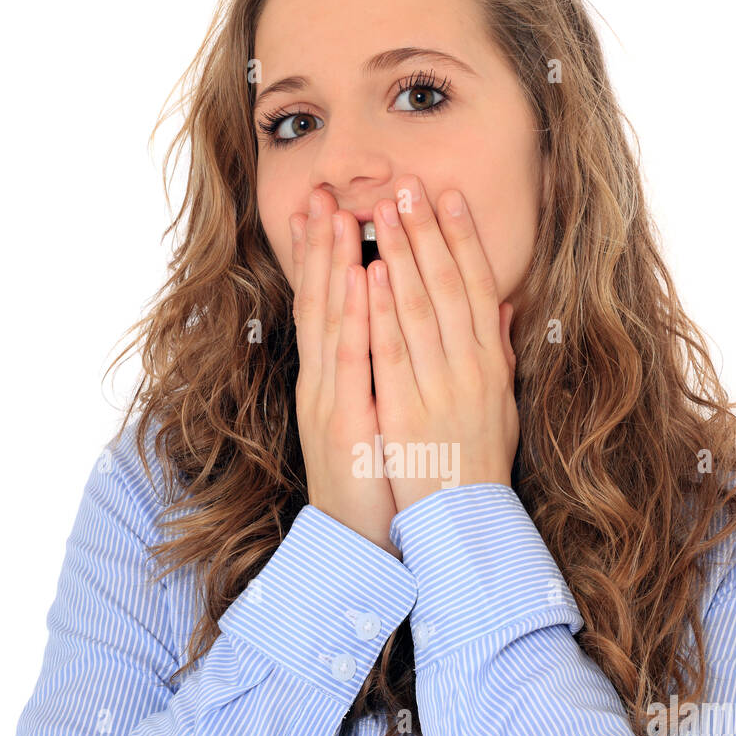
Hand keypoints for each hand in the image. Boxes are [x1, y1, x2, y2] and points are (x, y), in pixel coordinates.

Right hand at [292, 188, 400, 558]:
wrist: (361, 543)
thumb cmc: (379, 481)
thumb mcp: (383, 419)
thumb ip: (390, 375)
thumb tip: (415, 335)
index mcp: (338, 380)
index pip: (332, 307)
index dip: (330, 256)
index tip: (333, 208)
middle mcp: (326, 382)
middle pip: (321, 302)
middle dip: (322, 244)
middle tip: (320, 191)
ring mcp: (331, 399)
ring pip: (331, 318)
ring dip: (332, 262)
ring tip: (335, 213)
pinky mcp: (345, 421)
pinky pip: (352, 359)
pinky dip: (354, 315)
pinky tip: (357, 278)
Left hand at [367, 176, 518, 514]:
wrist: (463, 522)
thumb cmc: (478, 463)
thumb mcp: (500, 404)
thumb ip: (499, 353)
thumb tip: (505, 306)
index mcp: (491, 365)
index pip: (479, 288)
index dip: (464, 240)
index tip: (450, 198)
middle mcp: (469, 369)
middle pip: (449, 287)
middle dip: (427, 233)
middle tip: (409, 184)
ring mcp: (438, 388)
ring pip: (419, 309)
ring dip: (402, 256)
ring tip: (383, 211)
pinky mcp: (406, 411)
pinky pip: (392, 352)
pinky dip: (383, 309)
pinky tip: (372, 274)